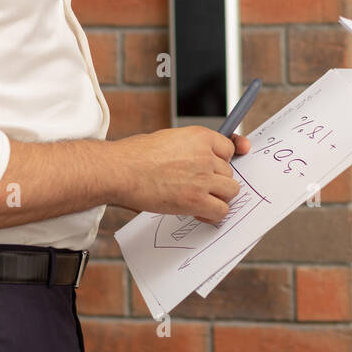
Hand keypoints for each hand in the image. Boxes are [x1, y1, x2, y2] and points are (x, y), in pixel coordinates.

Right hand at [116, 127, 250, 223]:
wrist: (120, 170)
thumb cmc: (136, 155)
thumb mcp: (169, 139)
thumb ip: (191, 148)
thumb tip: (203, 161)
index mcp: (200, 136)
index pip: (229, 148)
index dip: (222, 161)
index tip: (219, 167)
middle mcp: (206, 155)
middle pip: (229, 172)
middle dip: (216, 181)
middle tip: (198, 187)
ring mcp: (203, 178)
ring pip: (230, 191)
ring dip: (217, 197)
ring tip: (199, 200)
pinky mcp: (196, 200)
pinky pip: (221, 211)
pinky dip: (212, 215)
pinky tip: (198, 213)